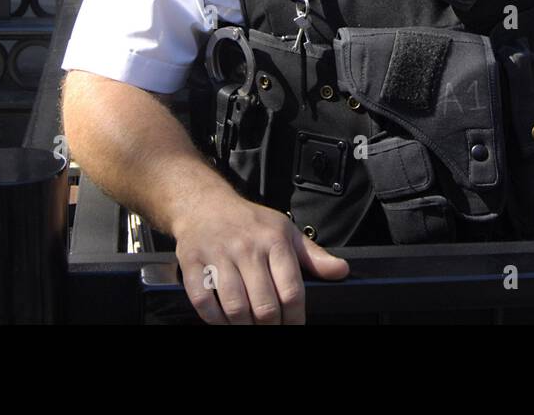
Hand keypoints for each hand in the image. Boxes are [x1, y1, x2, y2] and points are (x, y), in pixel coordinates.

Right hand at [172, 195, 349, 323]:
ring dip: (243, 326)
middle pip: (264, 306)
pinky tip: (223, 319)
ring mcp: (218, 255)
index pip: (291, 291)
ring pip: (235, 308)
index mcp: (274, 240)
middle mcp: (247, 247)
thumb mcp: (285, 231)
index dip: (294, 319)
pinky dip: (215, 319)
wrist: (204, 205)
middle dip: (270, 326)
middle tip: (270, 328)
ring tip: (249, 326)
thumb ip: (313, 256)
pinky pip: (204, 302)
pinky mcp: (192, 262)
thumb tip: (341, 271)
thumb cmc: (249, 223)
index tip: (293, 327)